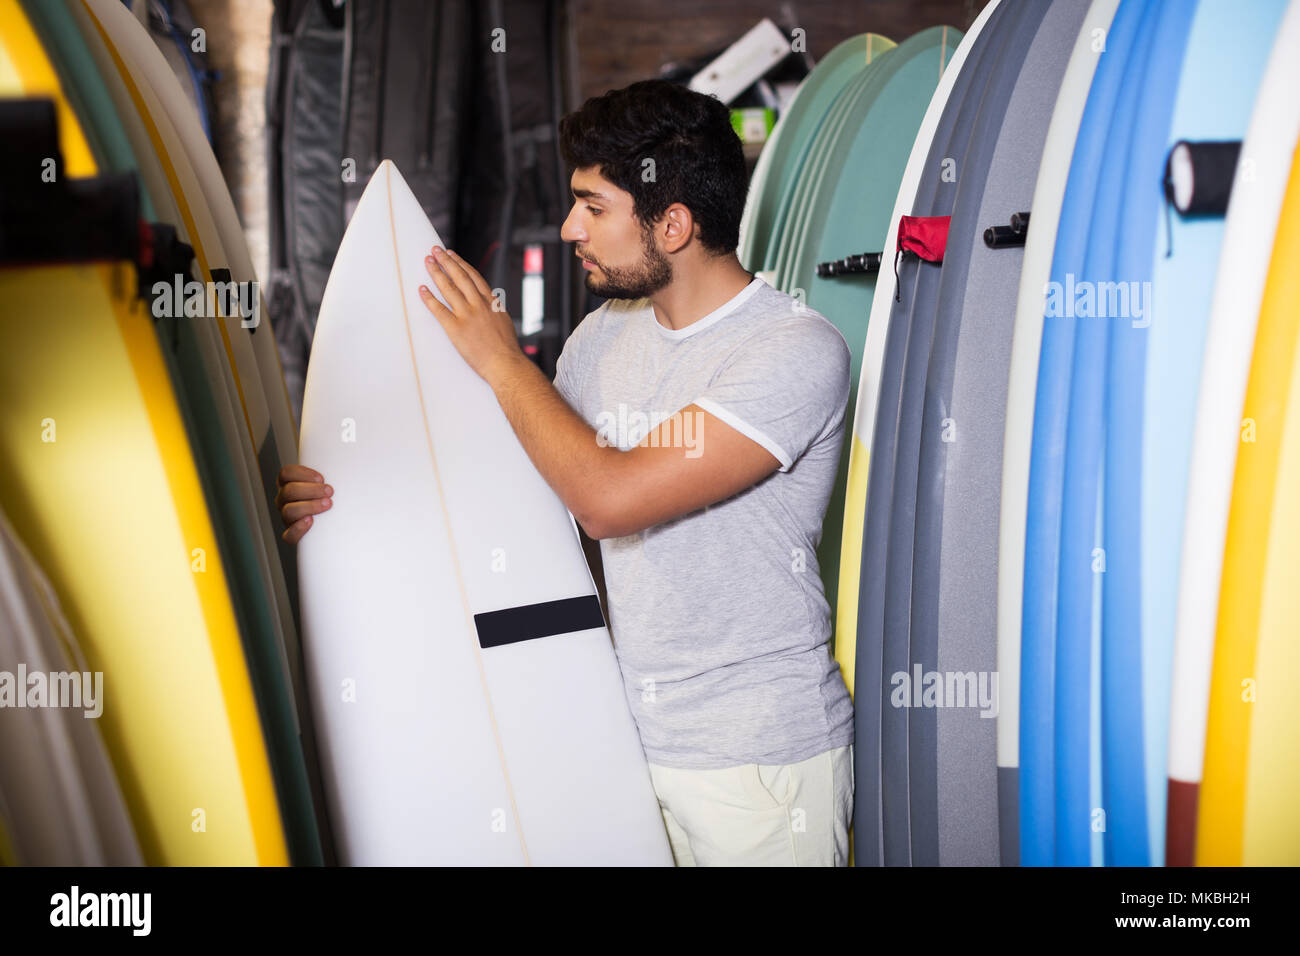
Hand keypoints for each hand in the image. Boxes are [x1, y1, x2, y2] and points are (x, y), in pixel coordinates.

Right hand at [275, 464, 332, 543]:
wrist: (334, 526)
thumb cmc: (330, 497)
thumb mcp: (328, 483)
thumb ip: (331, 473)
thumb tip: (346, 462)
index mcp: (289, 484)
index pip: (286, 473)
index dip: (302, 474)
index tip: (321, 478)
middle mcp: (284, 500)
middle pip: (289, 491)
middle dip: (311, 490)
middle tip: (329, 491)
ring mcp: (287, 517)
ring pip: (289, 510)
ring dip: (309, 506)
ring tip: (327, 504)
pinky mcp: (291, 535)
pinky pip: (289, 534)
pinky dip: (299, 528)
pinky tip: (311, 521)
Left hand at [417, 246, 521, 383]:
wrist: (506, 365)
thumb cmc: (507, 349)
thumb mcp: (504, 322)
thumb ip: (493, 309)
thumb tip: (488, 303)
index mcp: (491, 302)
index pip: (473, 276)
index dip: (460, 263)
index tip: (451, 254)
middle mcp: (478, 305)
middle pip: (459, 277)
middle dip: (446, 261)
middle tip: (435, 250)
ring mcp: (467, 316)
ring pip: (448, 288)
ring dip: (436, 273)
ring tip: (427, 262)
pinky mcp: (456, 329)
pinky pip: (439, 310)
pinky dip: (429, 298)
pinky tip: (422, 289)